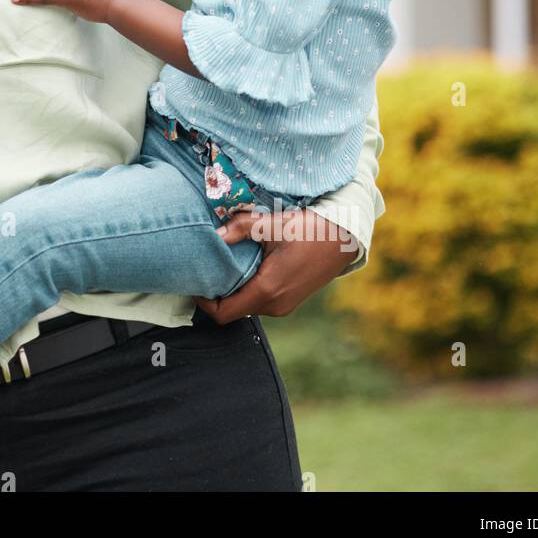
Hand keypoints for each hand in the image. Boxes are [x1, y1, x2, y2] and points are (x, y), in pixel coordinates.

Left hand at [194, 207, 360, 321]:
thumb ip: (241, 228)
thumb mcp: (273, 225)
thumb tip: (214, 233)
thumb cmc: (310, 230)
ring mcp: (284, 306)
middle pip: (232, 311)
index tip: (194, 283)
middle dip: (215, 295)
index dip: (203, 302)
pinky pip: (259, 301)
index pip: (223, 313)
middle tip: (204, 271)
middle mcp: (274, 305)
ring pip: (246, 306)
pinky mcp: (290, 301)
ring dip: (232, 292)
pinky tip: (244, 268)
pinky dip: (247, 290)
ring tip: (222, 267)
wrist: (344, 237)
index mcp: (267, 291)